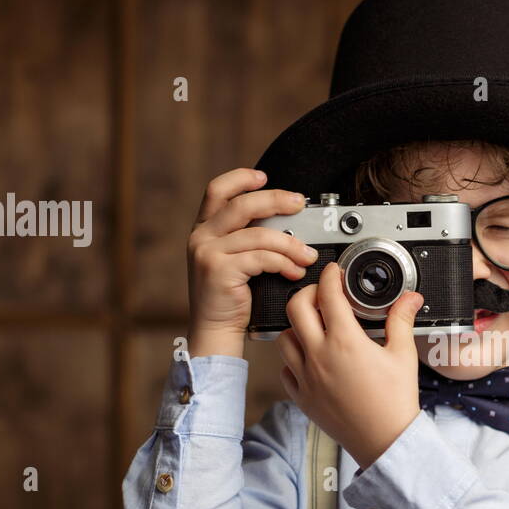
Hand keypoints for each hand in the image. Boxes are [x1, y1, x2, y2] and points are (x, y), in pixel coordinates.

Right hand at [185, 168, 318, 358]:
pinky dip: (284, 263)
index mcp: (203, 229)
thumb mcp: (233, 260)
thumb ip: (247, 238)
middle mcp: (201, 236)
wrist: (215, 331)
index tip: (264, 177)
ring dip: (291, 244)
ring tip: (307, 255)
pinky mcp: (219, 270)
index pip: (217, 190)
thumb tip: (284, 221)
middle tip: (299, 204)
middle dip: (276, 200)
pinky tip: (295, 271)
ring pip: (259, 234)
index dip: (241, 178)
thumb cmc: (230, 299)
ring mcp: (207, 252)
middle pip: (243, 204)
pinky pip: (261, 258)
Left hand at [276, 261, 424, 469]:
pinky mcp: (302, 397)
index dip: (330, 276)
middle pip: (295, 308)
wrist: (385, 441)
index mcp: (344, 341)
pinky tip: (310, 359)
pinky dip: (294, 358)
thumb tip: (409, 299)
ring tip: (314, 326)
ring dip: (297, 326)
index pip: (328, 294)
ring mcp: (306, 377)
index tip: (333, 273)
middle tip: (321, 294)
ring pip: (284, 337)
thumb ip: (401, 321)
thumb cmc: (395, 402)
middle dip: (308, 293)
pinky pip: (286, 369)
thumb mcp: (402, 355)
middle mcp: (319, 356)